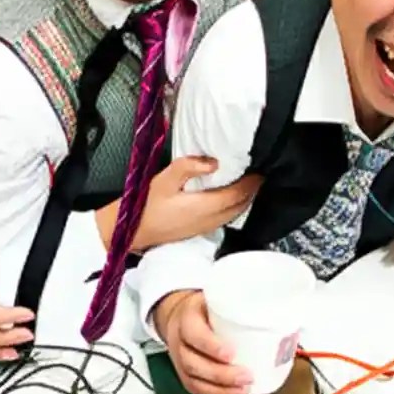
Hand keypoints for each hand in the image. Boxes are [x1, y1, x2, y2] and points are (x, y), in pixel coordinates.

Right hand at [96, 157, 261, 251]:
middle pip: (242, 205)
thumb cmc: (146, 206)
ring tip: (249, 182)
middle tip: (259, 172)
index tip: (260, 168)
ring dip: (245, 198)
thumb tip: (213, 162)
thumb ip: (188, 167)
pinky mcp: (201, 229)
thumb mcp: (164, 180)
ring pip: (236, 213)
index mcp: (205, 206)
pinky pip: (227, 217)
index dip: (252, 181)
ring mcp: (207, 226)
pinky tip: (231, 196)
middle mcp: (210, 219)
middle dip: (253, 189)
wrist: (134, 231)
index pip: (238, 194)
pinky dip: (235, 206)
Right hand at [154, 290, 251, 393]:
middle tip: (247, 376)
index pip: (194, 334)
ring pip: (194, 380)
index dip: (211, 346)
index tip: (232, 353)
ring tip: (245, 389)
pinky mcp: (184, 374)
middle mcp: (179, 341)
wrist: (179, 315)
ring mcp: (179, 360)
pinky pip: (197, 389)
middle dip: (221, 374)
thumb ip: (238, 303)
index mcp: (187, 318)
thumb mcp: (216, 297)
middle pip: (193, 363)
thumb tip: (274, 311)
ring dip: (221, 389)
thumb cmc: (204, 307)